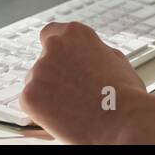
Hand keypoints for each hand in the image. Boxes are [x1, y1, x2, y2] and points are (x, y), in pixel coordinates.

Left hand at [18, 22, 150, 142]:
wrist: (123, 120)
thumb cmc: (125, 94)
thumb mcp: (116, 60)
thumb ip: (95, 53)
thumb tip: (89, 57)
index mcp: (75, 34)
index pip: (52, 33)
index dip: (56, 50)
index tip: (60, 62)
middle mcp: (54, 46)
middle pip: (44, 60)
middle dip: (54, 75)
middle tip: (71, 92)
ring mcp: (39, 70)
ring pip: (36, 82)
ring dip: (48, 93)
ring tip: (72, 108)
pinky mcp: (29, 95)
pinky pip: (30, 102)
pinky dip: (41, 111)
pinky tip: (62, 116)